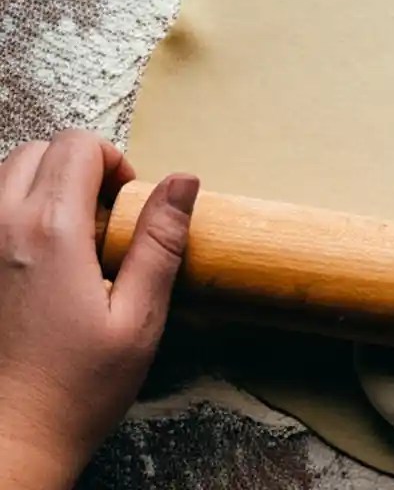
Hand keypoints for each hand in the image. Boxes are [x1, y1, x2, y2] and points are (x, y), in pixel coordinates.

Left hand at [0, 130, 198, 488]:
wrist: (8, 439)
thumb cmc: (75, 389)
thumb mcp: (139, 318)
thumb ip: (160, 242)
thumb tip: (183, 182)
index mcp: (51, 233)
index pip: (77, 146)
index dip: (114, 161)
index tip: (128, 200)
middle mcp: (0, 227)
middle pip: (37, 151)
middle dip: (77, 167)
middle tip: (105, 216)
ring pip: (4, 175)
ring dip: (41, 187)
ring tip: (70, 237)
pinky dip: (12, 213)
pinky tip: (34, 257)